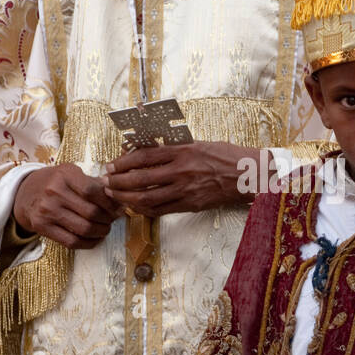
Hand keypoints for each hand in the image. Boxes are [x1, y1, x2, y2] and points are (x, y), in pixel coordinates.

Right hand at [13, 163, 121, 248]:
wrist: (25, 192)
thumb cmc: (55, 182)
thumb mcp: (71, 173)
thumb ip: (93, 182)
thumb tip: (117, 195)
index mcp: (64, 175)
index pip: (93, 191)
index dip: (110, 202)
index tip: (117, 207)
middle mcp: (54, 192)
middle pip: (91, 212)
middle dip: (108, 219)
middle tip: (113, 220)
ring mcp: (47, 211)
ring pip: (84, 229)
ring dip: (101, 232)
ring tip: (105, 228)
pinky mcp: (42, 227)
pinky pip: (71, 241)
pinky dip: (88, 243)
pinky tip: (94, 238)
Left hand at [103, 140, 256, 215]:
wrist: (249, 174)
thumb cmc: (225, 156)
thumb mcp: (196, 144)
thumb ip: (171, 148)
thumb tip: (144, 150)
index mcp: (182, 150)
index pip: (143, 156)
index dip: (122, 162)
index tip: (110, 166)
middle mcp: (181, 170)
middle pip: (140, 179)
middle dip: (118, 183)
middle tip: (105, 184)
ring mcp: (186, 189)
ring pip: (147, 198)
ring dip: (126, 199)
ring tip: (115, 198)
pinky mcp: (191, 205)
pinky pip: (161, 210)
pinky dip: (144, 210)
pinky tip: (135, 208)